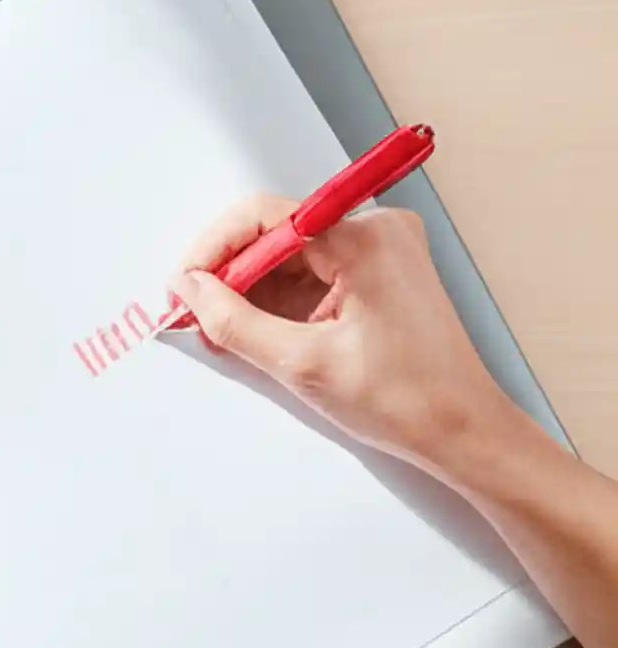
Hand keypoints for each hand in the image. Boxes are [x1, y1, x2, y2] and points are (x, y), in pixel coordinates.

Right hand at [169, 194, 517, 471]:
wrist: (463, 430)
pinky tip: (259, 330)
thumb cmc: (405, 400)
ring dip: (252, 290)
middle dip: (229, 275)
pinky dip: (281, 300)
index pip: (264, 218)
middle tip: (193, 313)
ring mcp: (380, 248)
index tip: (184, 285)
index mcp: (363, 239)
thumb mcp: (301, 364)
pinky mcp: (379, 270)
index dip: (213, 250)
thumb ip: (233, 321)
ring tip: (223, 331)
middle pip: (274, 233)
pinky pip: (312, 271)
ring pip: (290, 256)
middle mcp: (375, 229)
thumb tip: (188, 290)